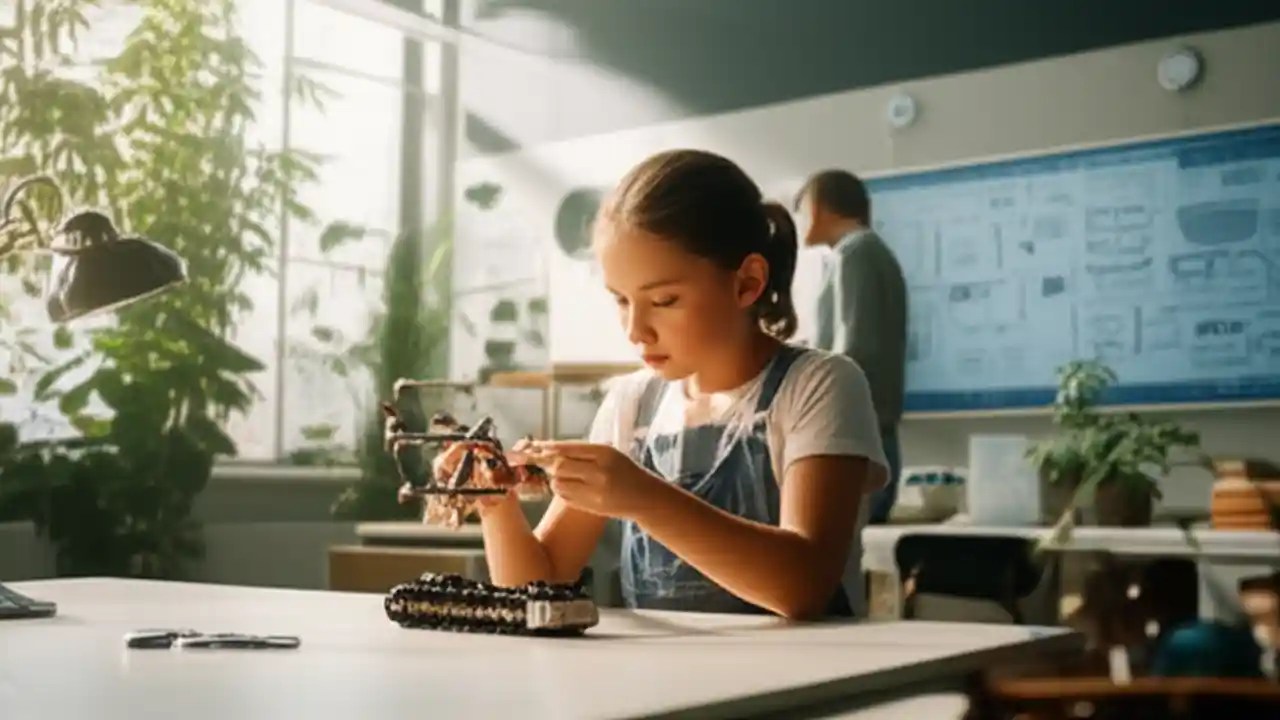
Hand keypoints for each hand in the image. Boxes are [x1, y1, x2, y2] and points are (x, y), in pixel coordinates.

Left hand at [524, 441, 661, 519]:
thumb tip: (547, 447)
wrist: (645, 497)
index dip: (547, 447)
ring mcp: (595, 492)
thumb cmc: (624, 470)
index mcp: (604, 453)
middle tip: (541, 462)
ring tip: (565, 476)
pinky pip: (565, 497)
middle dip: (547, 464)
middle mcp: (599, 472)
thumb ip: (582, 451)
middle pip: (559, 466)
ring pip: (558, 484)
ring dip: (555, 479)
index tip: (532, 446)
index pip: (567, 448)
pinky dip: (563, 491)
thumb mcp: (608, 453)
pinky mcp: (592, 508)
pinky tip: (572, 488)